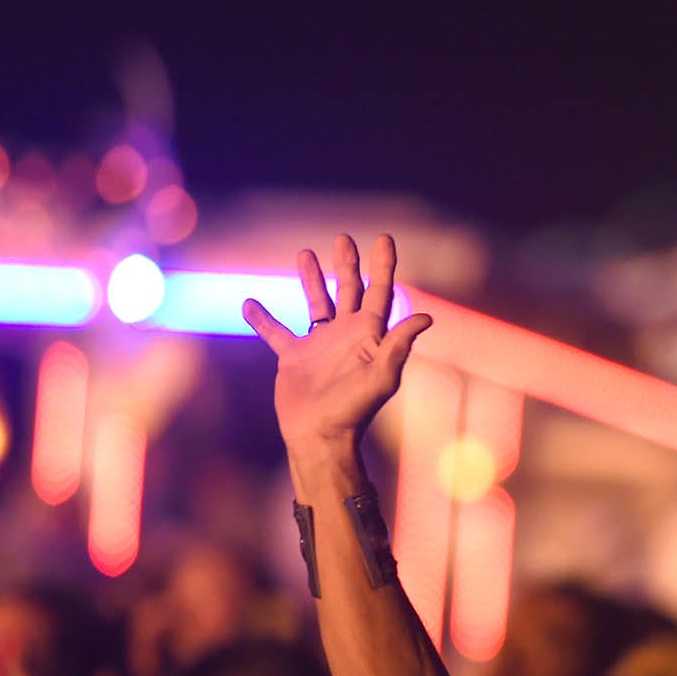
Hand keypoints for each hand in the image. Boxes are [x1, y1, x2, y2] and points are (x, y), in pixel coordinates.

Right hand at [241, 234, 432, 453]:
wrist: (321, 436)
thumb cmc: (355, 410)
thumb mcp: (383, 376)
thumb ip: (399, 345)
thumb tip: (425, 317)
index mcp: (369, 335)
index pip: (379, 292)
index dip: (383, 266)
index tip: (384, 239)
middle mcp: (346, 335)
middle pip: (348, 290)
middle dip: (347, 264)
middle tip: (344, 239)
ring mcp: (319, 345)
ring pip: (315, 302)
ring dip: (310, 278)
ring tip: (305, 252)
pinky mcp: (293, 358)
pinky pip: (276, 332)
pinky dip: (263, 318)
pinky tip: (250, 303)